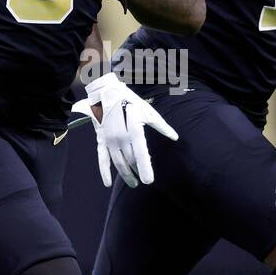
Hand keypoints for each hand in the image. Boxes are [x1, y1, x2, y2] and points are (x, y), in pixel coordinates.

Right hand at [71, 72, 177, 187]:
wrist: (105, 91)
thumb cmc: (130, 100)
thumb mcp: (148, 111)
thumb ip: (161, 126)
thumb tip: (175, 137)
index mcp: (134, 130)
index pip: (141, 154)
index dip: (145, 168)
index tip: (148, 181)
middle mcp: (121, 138)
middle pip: (130, 160)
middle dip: (137, 171)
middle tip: (144, 181)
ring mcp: (109, 140)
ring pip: (118, 162)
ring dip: (125, 174)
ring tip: (133, 183)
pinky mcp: (100, 140)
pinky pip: (102, 158)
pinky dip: (104, 172)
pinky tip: (108, 183)